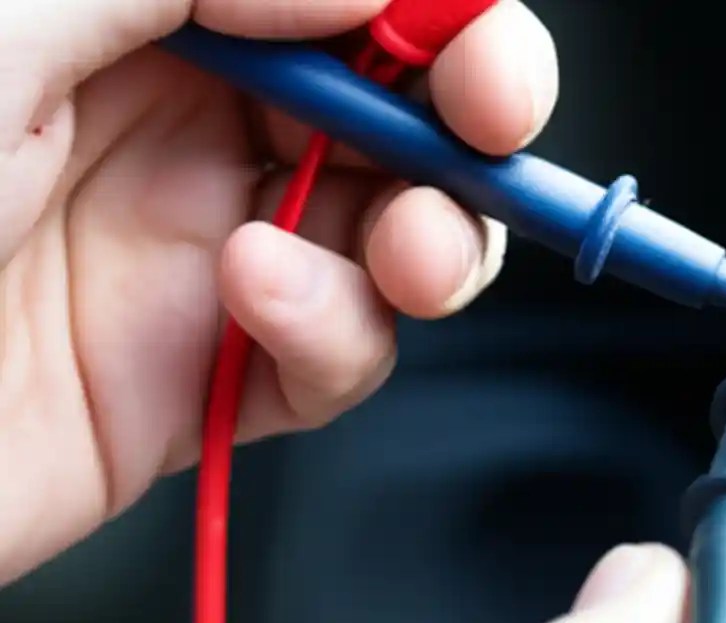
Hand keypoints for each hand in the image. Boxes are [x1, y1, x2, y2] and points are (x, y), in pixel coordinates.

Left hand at [0, 0, 557, 582]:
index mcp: (131, 21)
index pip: (337, 1)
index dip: (434, 15)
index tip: (474, 49)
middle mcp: (179, 129)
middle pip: (395, 111)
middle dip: (471, 121)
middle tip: (491, 130)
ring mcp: (202, 255)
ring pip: (396, 235)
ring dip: (436, 240)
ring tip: (407, 250)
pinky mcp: (207, 377)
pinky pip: (337, 352)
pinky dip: (338, 333)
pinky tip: (267, 306)